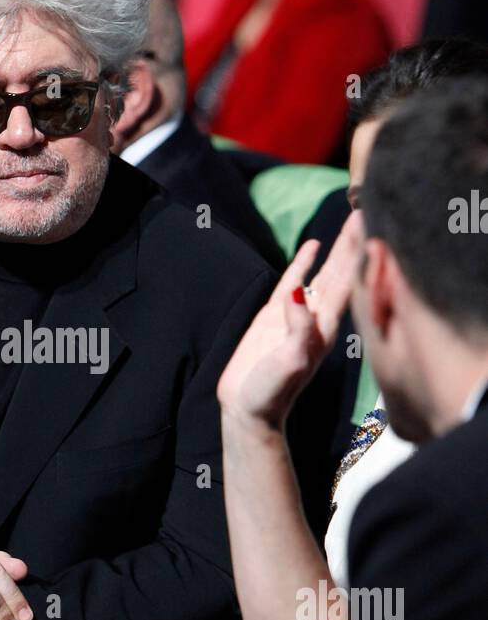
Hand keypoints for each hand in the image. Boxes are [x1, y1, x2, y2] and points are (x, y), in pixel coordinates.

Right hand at [217, 211, 361, 430]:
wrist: (249, 411)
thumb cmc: (271, 393)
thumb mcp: (288, 362)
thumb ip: (297, 329)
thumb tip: (300, 293)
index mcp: (325, 328)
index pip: (349, 281)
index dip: (359, 252)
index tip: (370, 223)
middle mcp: (317, 318)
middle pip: (342, 271)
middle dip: (355, 242)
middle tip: (368, 208)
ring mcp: (297, 316)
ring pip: (323, 273)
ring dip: (338, 248)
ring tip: (351, 220)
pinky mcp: (274, 317)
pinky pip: (294, 281)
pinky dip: (305, 263)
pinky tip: (313, 246)